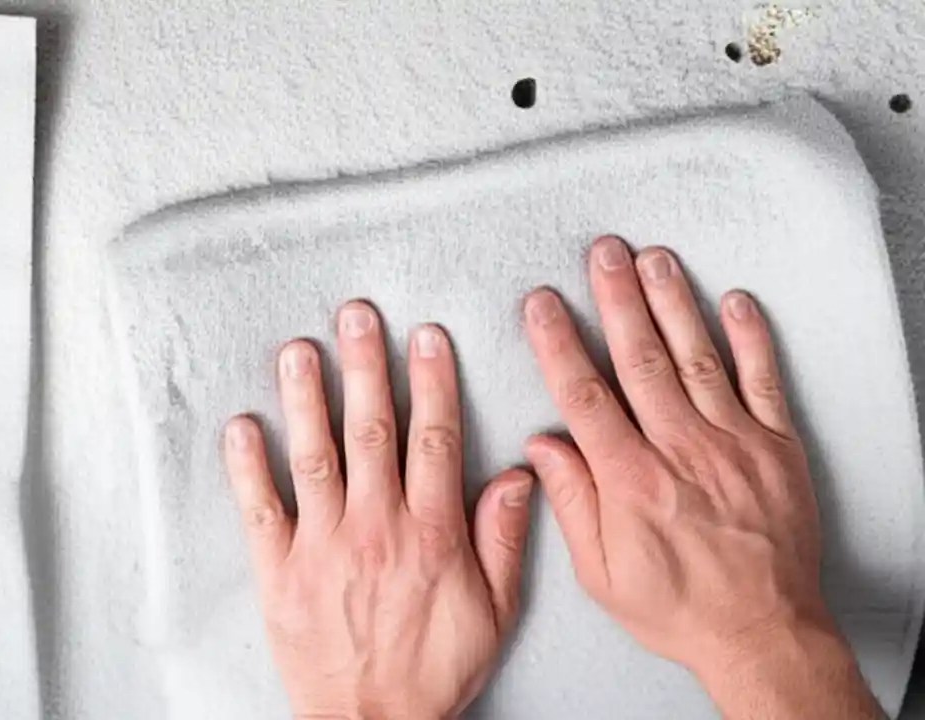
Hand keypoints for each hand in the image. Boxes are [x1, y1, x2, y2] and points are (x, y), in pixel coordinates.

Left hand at [223, 301, 533, 719]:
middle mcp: (375, 528)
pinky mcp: (278, 570)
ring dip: (305, 398)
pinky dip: (248, 466)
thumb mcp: (493, 612)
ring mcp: (322, 546)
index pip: (434, 440)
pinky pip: (260, 508)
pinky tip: (243, 425)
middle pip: (371, 431)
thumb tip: (519, 474)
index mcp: (430, 534)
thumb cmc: (433, 671)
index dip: (431, 383)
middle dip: (364, 367)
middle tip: (356, 317)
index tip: (425, 337)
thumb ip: (504, 540)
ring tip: (299, 351)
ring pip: (314, 455)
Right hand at [522, 236, 881, 718]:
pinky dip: (750, 338)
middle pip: (640, 359)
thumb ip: (571, 503)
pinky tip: (733, 300)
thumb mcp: (601, 573)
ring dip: (672, 303)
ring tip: (653, 258)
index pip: (585, 395)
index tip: (541, 304)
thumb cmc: (678, 608)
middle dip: (617, 299)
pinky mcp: (776, 447)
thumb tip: (542, 446)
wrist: (763, 633)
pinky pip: (763, 381)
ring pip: (696, 358)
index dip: (559, 344)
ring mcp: (733, 443)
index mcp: (630, 481)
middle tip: (602, 253)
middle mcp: (680, 451)